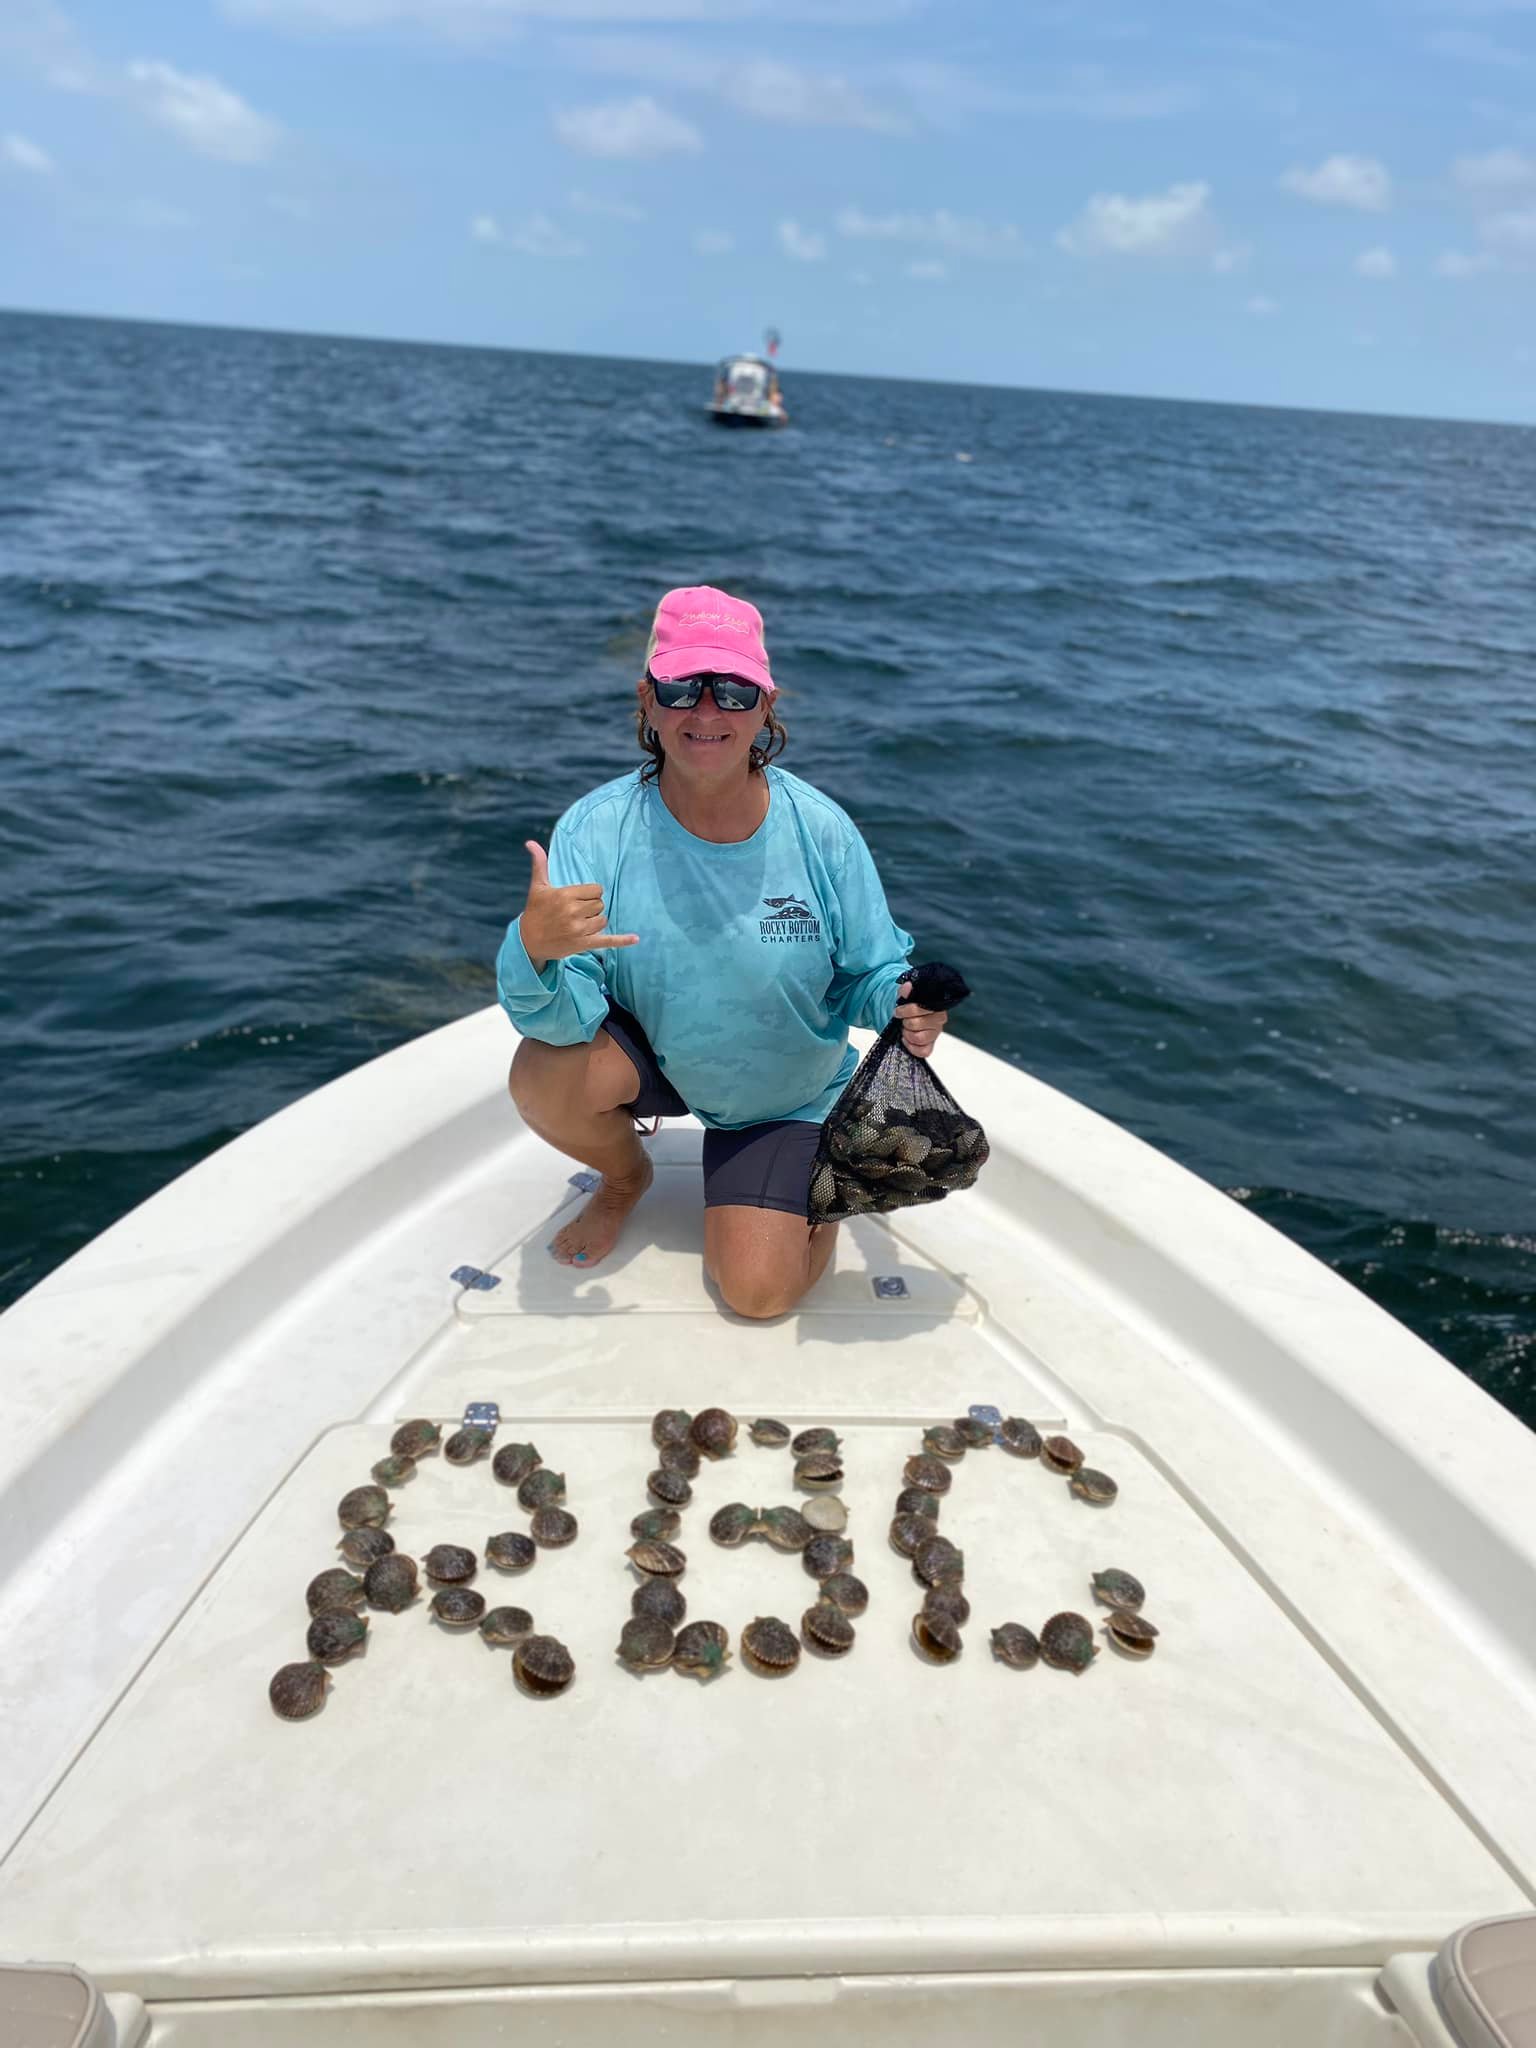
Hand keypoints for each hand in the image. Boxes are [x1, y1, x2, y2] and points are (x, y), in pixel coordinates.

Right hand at [519, 841, 638, 964]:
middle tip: (576, 913)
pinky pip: (607, 940)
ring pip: (603, 920)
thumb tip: (530, 842)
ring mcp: (578, 929)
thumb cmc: (535, 910)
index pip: (597, 890)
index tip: (579, 899)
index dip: (591, 894)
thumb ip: (539, 863)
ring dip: (595, 922)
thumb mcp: (538, 886)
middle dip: (592, 907)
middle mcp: (573, 912)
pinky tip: (635, 939)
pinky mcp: (583, 944)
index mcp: (565, 895)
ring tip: (579, 924)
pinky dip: (622, 940)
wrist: (529, 941)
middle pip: (600, 904)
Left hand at [894, 980, 947, 1059]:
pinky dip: (911, 1047)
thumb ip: (905, 991)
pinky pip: (923, 1051)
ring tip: (905, 1030)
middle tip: (903, 1021)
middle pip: (917, 1024)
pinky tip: (907, 1039)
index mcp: (935, 1005)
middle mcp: (939, 1019)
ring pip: (919, 1038)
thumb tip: (907, 986)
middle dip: (905, 1023)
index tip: (898, 1011)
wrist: (904, 1016)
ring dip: (907, 1034)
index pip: (920, 1009)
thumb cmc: (907, 1007)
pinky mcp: (930, 1046)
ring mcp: (935, 1034)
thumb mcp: (904, 996)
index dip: (906, 1011)